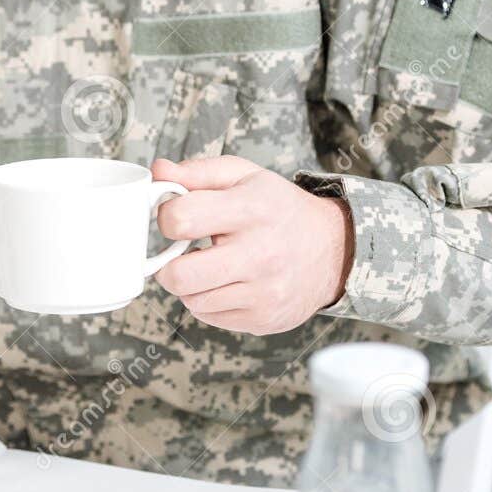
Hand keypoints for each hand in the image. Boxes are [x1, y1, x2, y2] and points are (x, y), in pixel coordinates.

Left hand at [151, 156, 353, 334]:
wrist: (334, 249)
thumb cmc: (278, 208)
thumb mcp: (244, 176)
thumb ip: (197, 172)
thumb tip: (158, 172)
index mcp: (252, 210)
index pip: (180, 219)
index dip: (166, 217)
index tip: (176, 218)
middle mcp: (260, 253)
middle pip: (179, 276)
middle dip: (167, 266)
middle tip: (179, 255)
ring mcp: (264, 292)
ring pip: (192, 301)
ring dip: (191, 285)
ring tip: (211, 267)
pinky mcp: (264, 318)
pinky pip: (210, 317)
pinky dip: (210, 301)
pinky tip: (228, 283)